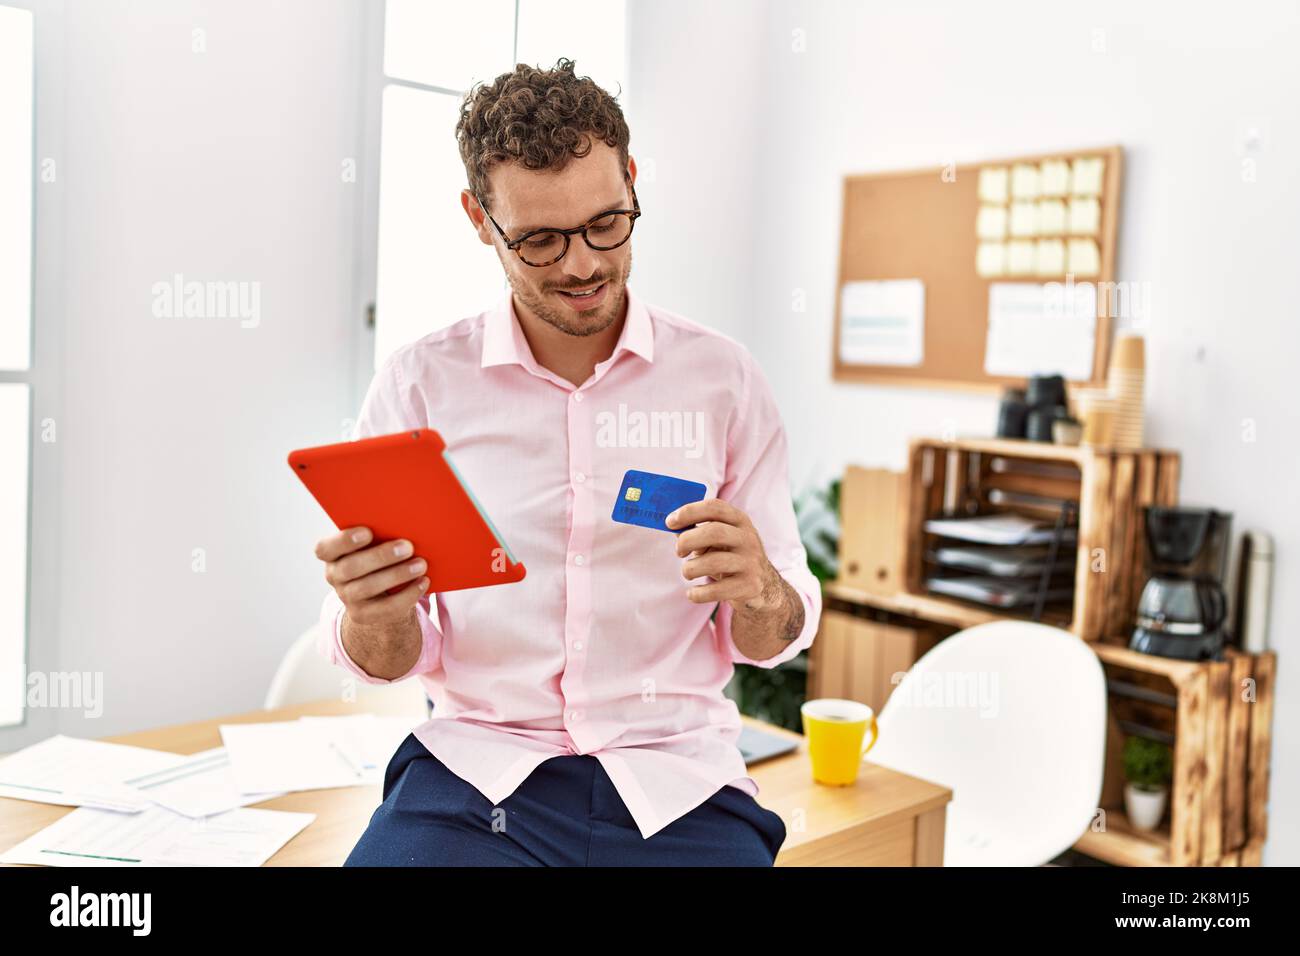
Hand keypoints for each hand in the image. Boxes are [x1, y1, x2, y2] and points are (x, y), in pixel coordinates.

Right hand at [314, 527, 429, 626]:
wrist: (381, 592)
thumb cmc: (379, 555)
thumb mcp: (374, 544)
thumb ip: (379, 533)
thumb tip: (403, 524)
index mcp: (332, 554)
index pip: (325, 549)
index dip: (344, 540)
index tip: (368, 531)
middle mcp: (334, 576)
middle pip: (350, 568)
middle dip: (380, 556)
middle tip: (408, 547)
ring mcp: (347, 598)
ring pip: (368, 588)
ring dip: (397, 575)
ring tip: (421, 564)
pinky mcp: (363, 615)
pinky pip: (386, 608)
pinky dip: (408, 595)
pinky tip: (423, 582)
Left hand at [666, 499, 783, 612]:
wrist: (763, 586)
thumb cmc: (731, 557)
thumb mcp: (720, 539)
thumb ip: (698, 531)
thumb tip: (672, 526)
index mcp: (740, 521)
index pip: (715, 507)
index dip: (689, 511)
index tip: (669, 522)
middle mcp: (748, 539)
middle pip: (714, 532)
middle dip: (688, 540)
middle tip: (679, 551)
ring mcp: (751, 563)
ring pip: (713, 562)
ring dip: (690, 569)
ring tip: (688, 572)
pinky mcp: (750, 586)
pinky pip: (716, 590)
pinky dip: (698, 593)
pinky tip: (692, 593)